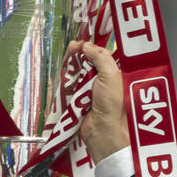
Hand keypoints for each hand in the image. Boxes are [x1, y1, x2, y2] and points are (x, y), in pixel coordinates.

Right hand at [68, 40, 129, 163]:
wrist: (103, 132)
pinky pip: (68, 84)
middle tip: (72, 49)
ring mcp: (88, 90)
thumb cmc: (112, 106)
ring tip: (67, 58)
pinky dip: (64, 77)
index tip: (81, 44)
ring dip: (70, 64)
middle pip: (85, 60)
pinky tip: (62, 71)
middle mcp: (101, 80)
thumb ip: (100, 56)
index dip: (89, 47)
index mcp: (114, 73)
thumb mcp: (111, 75)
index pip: (99, 54)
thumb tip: (86, 45)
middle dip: (77, 54)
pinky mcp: (77, 99)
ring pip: (75, 71)